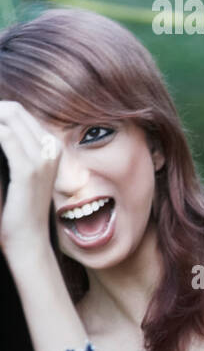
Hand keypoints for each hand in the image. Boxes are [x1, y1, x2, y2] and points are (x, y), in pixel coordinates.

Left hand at [0, 100, 60, 261]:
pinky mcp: (28, 170)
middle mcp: (52, 149)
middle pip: (15, 111)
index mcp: (52, 148)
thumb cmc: (19, 209)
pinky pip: (5, 136)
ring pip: (10, 118)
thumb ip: (13, 152)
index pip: (19, 113)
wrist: (29, 239)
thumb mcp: (22, 175)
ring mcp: (43, 158)